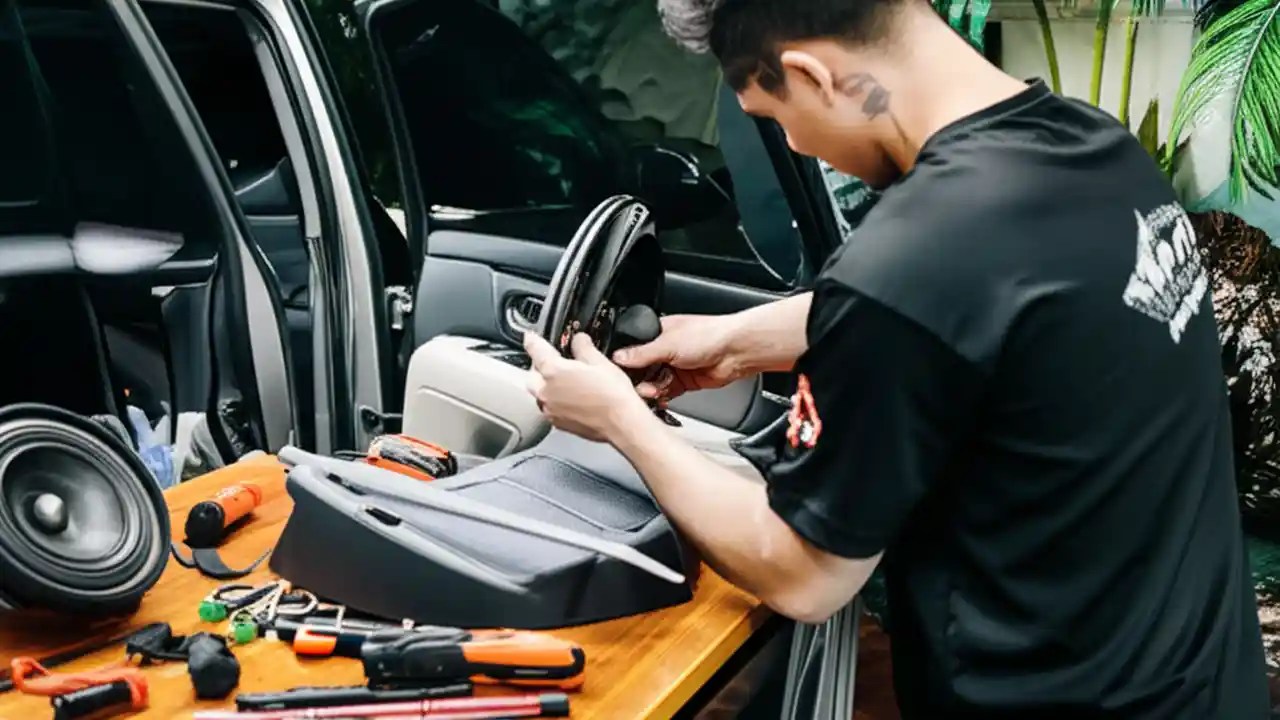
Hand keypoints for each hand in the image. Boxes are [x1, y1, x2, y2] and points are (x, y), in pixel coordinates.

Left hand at [524, 331, 647, 442]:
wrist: (622, 424)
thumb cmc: (613, 395)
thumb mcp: (600, 362)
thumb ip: (584, 347)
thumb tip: (579, 340)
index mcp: (553, 371)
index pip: (535, 349)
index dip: (532, 340)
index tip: (531, 337)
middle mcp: (546, 391)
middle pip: (532, 374)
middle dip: (539, 366)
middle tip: (553, 360)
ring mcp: (551, 410)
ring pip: (539, 393)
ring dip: (546, 385)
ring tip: (564, 382)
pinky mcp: (558, 423)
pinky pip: (549, 408)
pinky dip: (555, 401)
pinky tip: (572, 399)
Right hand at [612, 314, 741, 402]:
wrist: (735, 351)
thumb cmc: (708, 335)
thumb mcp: (667, 343)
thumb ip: (641, 353)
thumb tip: (619, 357)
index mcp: (659, 332)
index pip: (635, 349)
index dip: (627, 362)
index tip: (621, 373)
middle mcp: (666, 349)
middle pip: (643, 368)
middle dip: (639, 379)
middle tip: (637, 386)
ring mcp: (676, 366)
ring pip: (654, 382)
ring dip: (650, 389)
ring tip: (650, 392)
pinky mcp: (685, 382)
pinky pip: (667, 391)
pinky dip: (662, 396)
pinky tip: (659, 398)